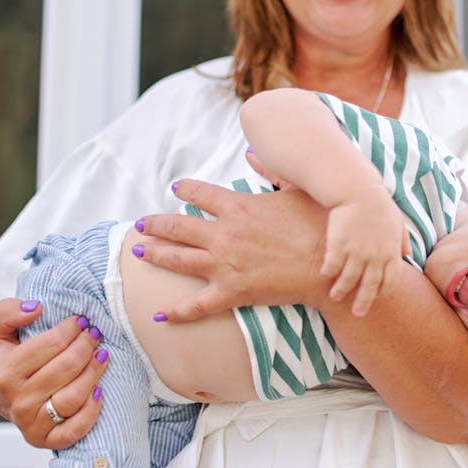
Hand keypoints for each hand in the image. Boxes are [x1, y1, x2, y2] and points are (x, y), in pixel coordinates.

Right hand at [0, 298, 105, 448]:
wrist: (0, 395)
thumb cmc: (4, 359)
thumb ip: (7, 312)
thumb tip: (35, 308)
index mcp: (5, 373)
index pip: (50, 345)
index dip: (71, 329)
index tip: (80, 320)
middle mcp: (17, 401)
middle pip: (66, 368)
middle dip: (86, 346)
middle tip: (95, 333)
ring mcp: (31, 423)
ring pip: (73, 398)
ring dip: (94, 373)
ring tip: (102, 355)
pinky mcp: (45, 440)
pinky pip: (74, 430)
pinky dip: (91, 411)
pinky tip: (99, 390)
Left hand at [134, 179, 329, 320]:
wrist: (328, 267)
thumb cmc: (318, 226)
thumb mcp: (295, 189)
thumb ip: (270, 169)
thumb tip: (251, 152)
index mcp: (238, 206)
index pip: (200, 193)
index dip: (185, 189)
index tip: (176, 189)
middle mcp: (224, 233)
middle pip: (177, 226)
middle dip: (154, 224)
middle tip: (141, 224)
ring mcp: (224, 264)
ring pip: (177, 259)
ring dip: (154, 254)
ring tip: (138, 251)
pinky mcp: (231, 292)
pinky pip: (196, 304)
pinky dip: (176, 311)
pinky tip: (159, 315)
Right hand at [322, 187, 408, 315]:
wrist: (357, 190)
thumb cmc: (378, 204)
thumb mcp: (398, 221)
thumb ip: (403, 240)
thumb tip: (409, 253)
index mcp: (391, 252)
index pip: (391, 280)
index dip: (384, 291)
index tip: (376, 295)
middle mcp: (375, 256)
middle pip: (370, 286)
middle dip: (363, 302)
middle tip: (357, 313)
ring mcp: (356, 251)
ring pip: (349, 279)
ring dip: (342, 290)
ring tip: (335, 296)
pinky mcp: (339, 245)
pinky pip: (333, 265)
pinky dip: (328, 272)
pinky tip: (325, 275)